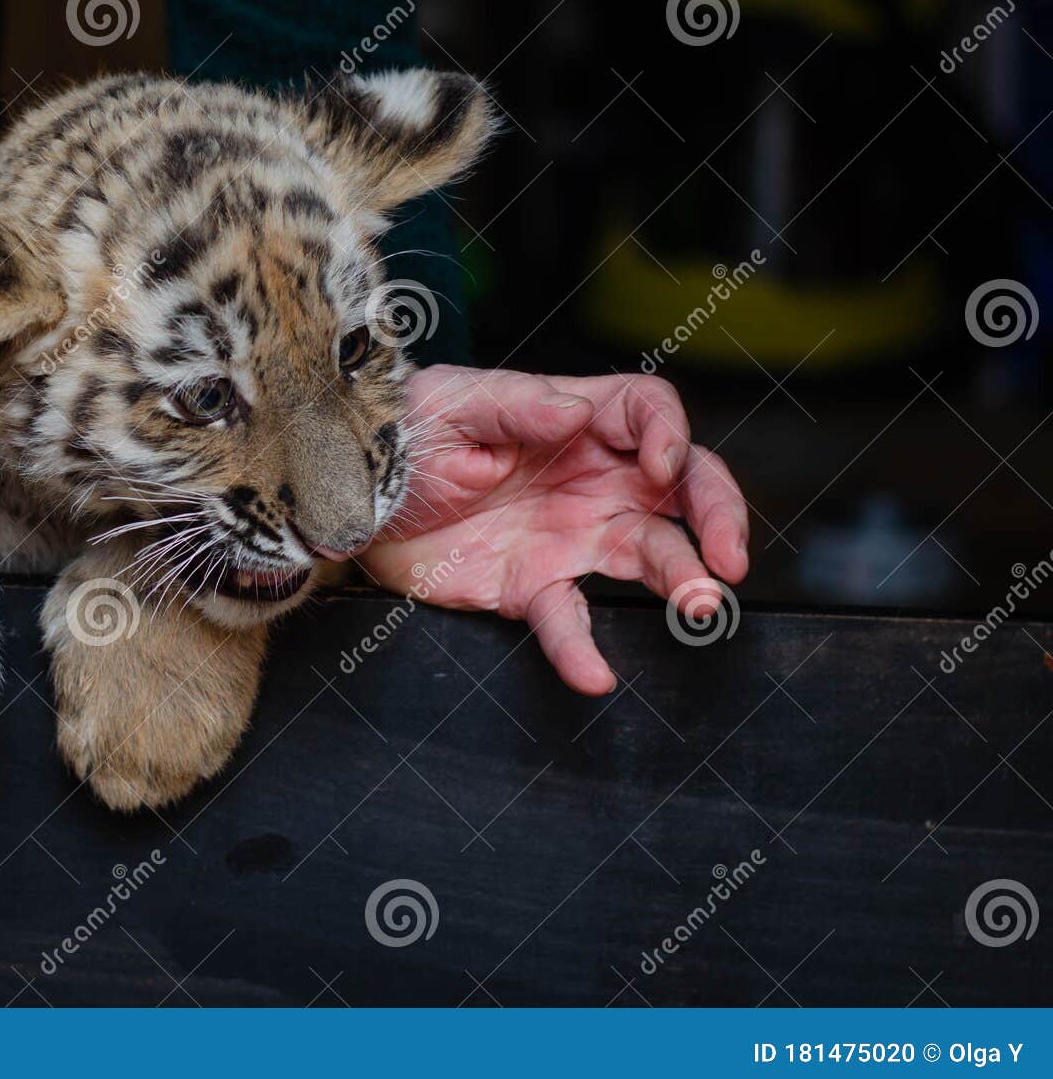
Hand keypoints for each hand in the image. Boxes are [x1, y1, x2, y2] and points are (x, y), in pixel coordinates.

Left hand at [361, 365, 748, 694]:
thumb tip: (575, 413)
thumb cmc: (402, 433)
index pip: (650, 413)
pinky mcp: (533, 586)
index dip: (669, 434)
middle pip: (680, 487)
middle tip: (729, 556)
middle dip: (716, 515)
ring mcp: (568, 534)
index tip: (661, 464)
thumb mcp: (450, 405)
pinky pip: (568, 620)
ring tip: (701, 607)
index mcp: (573, 420)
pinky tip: (594, 674)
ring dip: (682, 580)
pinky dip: (582, 648)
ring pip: (648, 554)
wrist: (348, 497)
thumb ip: (515, 406)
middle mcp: (589, 477)